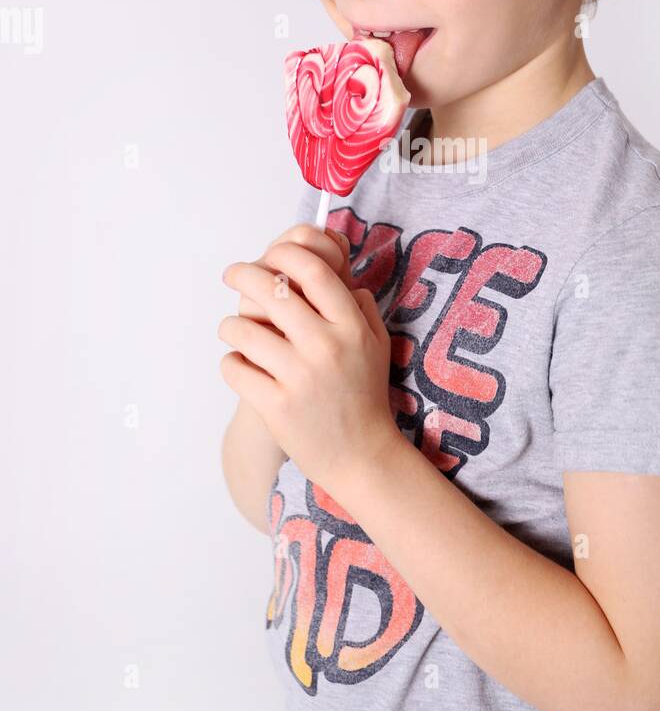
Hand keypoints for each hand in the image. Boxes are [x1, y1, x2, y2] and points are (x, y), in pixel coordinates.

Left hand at [218, 233, 396, 504]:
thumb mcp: (376, 345)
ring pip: (243, 329)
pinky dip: (232, 363)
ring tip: (233, 329)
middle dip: (244, 275)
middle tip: (233, 274)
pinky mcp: (276, 406)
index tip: (271, 254)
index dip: (287, 253)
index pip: (314, 271)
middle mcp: (326, 347)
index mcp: (351, 327)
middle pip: (272, 290)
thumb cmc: (365, 395)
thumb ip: (359, 306)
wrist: (361, 457)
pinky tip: (240, 365)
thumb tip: (337, 272)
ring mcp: (299, 377)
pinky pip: (235, 368)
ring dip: (231, 325)